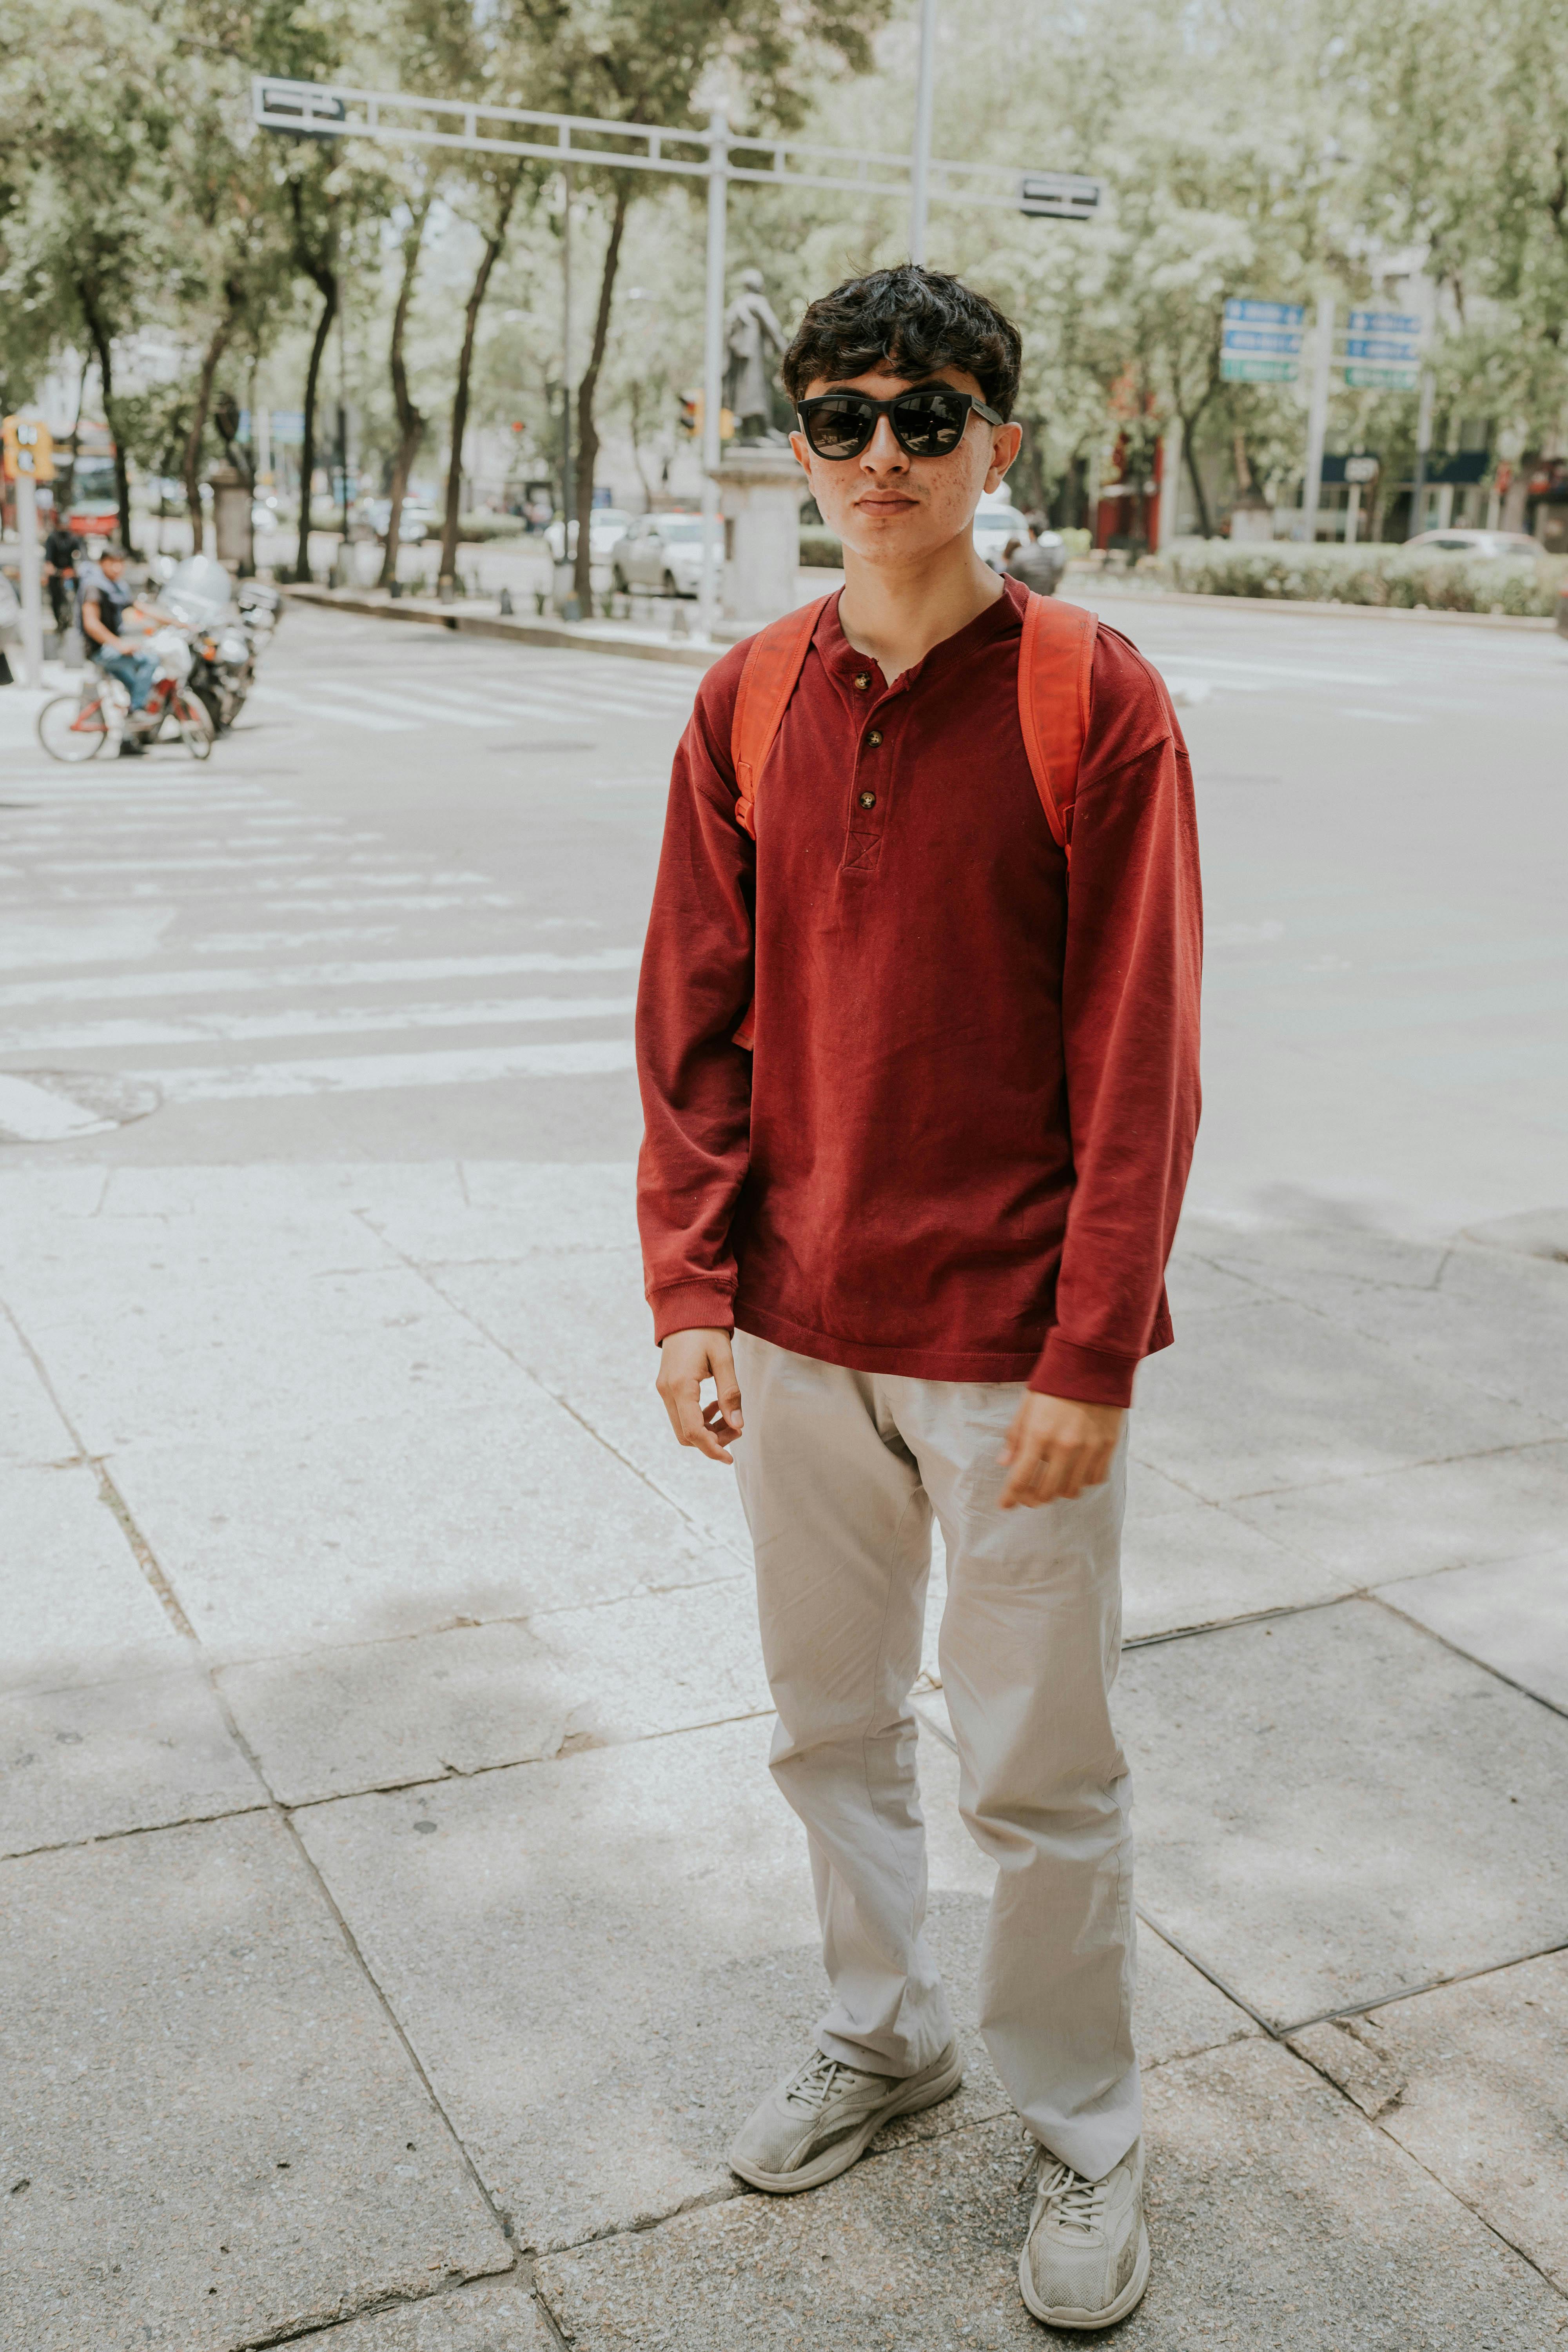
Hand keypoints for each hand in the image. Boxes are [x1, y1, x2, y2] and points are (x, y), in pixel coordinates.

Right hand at [656, 1327, 742, 1463]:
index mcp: (681, 1386)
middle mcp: (667, 1391)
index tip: (730, 1459)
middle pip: (686, 1435)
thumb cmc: (707, 1332)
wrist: (686, 1310)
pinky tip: (716, 1406)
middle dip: (712, 1440)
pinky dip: (699, 1419)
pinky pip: (681, 1415)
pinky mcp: (666, 1387)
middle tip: (737, 1430)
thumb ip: (730, 1394)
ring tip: (729, 1417)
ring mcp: (664, 1390)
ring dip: (706, 1430)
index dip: (712, 1449)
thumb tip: (737, 1426)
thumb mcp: (725, 1359)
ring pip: (682, 1427)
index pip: (693, 1431)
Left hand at [999, 1393, 1122, 1509]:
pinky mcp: (1108, 1445)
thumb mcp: (1027, 1405)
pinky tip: (1075, 1472)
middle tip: (1028, 1496)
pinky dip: (1083, 1481)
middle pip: (1046, 1492)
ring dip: (1058, 1492)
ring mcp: (1089, 1448)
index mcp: (1039, 1434)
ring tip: (1052, 1483)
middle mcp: (1064, 1446)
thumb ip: (1015, 1436)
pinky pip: (1095, 1478)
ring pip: (1072, 1490)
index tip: (1005, 1505)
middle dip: (1033, 1499)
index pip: (1020, 1478)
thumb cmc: (1055, 1382)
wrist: (1093, 1361)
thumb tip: (1005, 1463)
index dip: (1010, 1497)